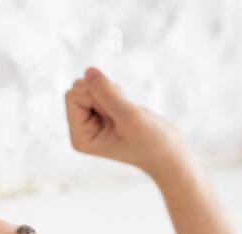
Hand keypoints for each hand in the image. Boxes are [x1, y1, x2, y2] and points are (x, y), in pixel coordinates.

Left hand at [65, 67, 188, 178]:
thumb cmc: (151, 142)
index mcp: (80, 138)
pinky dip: (117, 92)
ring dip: (112, 92)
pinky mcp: (102, 113)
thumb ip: (107, 92)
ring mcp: (91, 122)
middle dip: (103, 92)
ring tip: (127, 113)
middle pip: (79, 88)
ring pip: (90, 85)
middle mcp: (81, 130)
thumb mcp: (129, 116)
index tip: (116, 112)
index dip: (96, 94)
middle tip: (123, 113)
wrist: (169, 155)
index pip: (72, 95)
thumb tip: (88, 70)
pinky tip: (128, 110)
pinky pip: (101, 87)